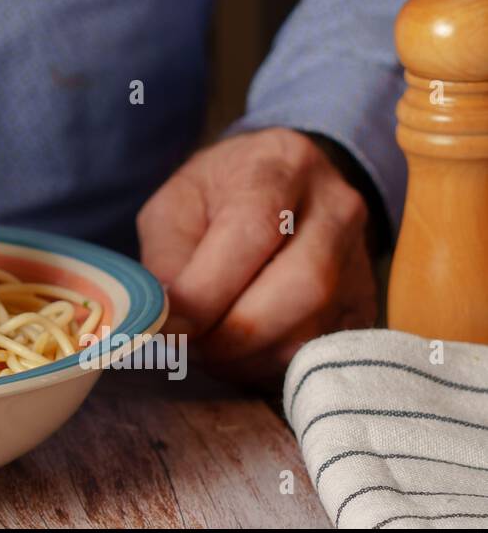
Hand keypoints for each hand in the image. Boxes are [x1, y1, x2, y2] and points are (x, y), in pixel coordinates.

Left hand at [136, 127, 376, 383]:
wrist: (284, 189)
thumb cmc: (218, 197)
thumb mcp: (175, 206)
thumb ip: (166, 258)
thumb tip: (169, 318)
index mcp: (281, 167)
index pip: (254, 232)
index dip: (208, 290)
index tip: (171, 323)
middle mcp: (336, 208)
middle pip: (301, 286)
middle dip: (233, 333)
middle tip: (189, 346)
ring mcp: (360, 258)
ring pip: (315, 328)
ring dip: (251, 357)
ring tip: (210, 349)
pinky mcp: (365, 304)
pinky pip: (324, 351)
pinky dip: (273, 365)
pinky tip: (243, 355)